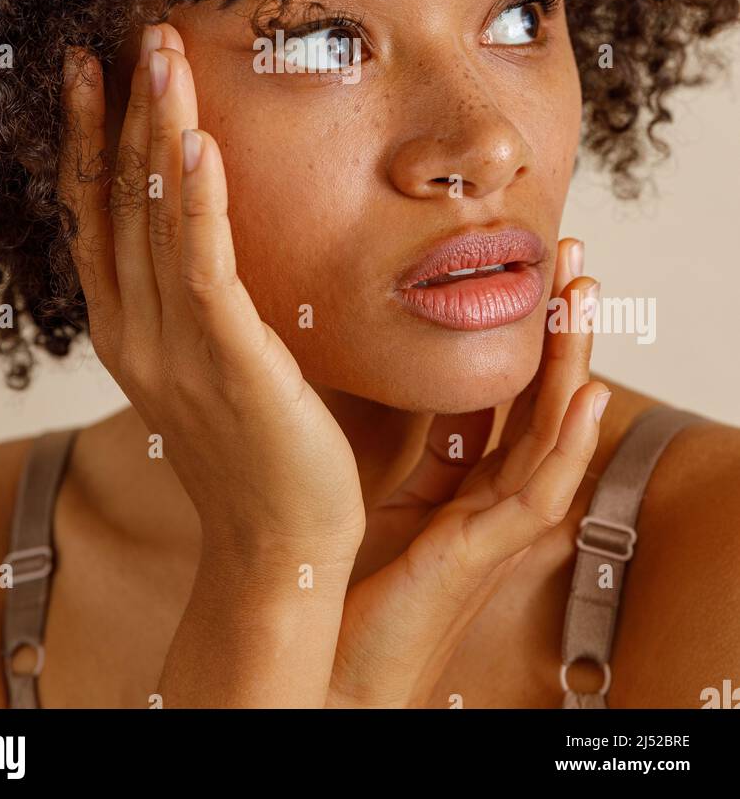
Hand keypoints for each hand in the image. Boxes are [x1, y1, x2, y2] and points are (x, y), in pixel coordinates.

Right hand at [57, 24, 366, 563]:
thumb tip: (246, 220)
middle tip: (133, 33)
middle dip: (122, 110)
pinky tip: (199, 141)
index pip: (100, 213)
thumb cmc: (269, 448)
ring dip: (157, 128)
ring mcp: (173, 347)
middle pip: (119, 198)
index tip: (94, 70)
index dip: (91, 138)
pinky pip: (203, 267)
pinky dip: (197, 201)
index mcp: (132, 328)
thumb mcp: (228, 358)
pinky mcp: (226, 361)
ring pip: (155, 216)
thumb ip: (220, 293)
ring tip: (161, 53)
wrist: (282, 547)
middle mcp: (136, 331)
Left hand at [324, 238, 604, 707]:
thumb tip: (388, 360)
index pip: (512, 390)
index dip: (528, 330)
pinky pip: (539, 491)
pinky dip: (568, 442)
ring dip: (575, 360)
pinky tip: (585, 395)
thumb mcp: (384, 483)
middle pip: (542, 398)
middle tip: (567, 257)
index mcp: (468, 478)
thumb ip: (408, 436)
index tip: (531, 266)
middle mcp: (493, 496)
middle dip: (560, 327)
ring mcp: (496, 524)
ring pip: (553, 430)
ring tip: (584, 295)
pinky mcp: (483, 551)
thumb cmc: (350, 572)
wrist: (320, 648)